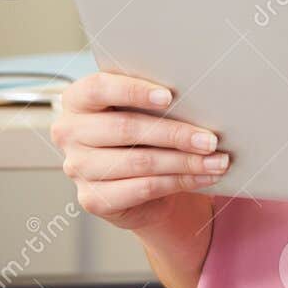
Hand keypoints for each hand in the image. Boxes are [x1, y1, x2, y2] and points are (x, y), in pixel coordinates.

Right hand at [50, 72, 226, 231]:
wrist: (139, 179)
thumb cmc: (146, 131)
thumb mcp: (146, 108)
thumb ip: (156, 98)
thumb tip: (200, 96)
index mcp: (77, 100)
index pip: (99, 89)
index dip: (133, 91)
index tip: (169, 96)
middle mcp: (69, 133)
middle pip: (126, 129)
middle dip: (176, 133)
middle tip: (211, 139)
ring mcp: (78, 168)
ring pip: (140, 161)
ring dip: (186, 161)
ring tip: (218, 160)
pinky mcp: (93, 199)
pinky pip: (144, 188)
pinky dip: (181, 181)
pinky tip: (205, 176)